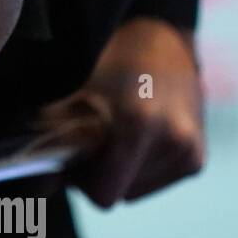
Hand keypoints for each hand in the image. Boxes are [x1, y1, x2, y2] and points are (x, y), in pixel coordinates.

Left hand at [39, 17, 204, 207]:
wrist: (164, 44)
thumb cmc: (114, 67)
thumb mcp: (78, 97)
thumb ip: (55, 138)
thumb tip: (40, 186)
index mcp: (141, 123)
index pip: (105, 193)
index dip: (82, 182)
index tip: (74, 160)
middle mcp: (174, 141)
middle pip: (119, 194)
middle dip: (99, 176)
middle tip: (90, 145)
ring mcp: (189, 153)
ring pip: (135, 192)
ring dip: (118, 174)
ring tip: (113, 139)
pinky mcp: (196, 160)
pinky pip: (152, 185)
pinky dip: (137, 171)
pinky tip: (135, 142)